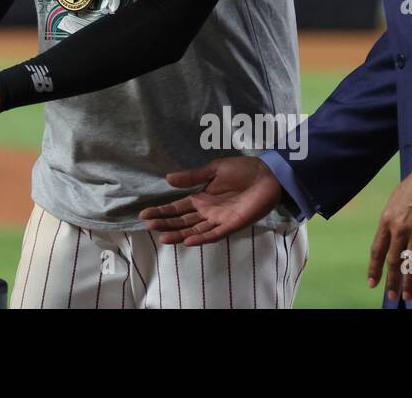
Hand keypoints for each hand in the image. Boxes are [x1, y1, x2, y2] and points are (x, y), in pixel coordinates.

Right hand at [139, 157, 281, 245]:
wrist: (267, 176)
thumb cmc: (241, 170)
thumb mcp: (214, 170)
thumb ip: (192, 177)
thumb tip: (167, 178)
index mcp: (201, 198)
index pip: (176, 208)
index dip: (161, 211)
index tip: (144, 214)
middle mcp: (206, 211)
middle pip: (182, 221)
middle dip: (165, 223)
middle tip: (147, 225)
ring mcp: (218, 220)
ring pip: (194, 230)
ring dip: (178, 234)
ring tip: (162, 237)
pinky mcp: (232, 225)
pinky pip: (214, 234)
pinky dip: (201, 238)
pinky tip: (187, 241)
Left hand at [367, 169, 411, 302]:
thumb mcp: (395, 201)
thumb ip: (391, 221)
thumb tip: (390, 237)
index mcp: (386, 220)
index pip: (377, 250)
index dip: (374, 268)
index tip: (372, 283)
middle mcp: (400, 229)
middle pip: (392, 261)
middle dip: (391, 281)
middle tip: (391, 296)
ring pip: (411, 263)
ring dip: (409, 282)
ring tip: (408, 296)